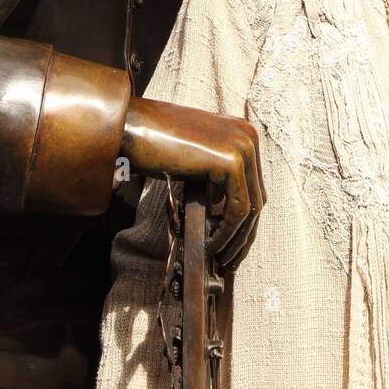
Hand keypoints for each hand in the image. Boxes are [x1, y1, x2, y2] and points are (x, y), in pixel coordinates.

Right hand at [122, 96, 264, 266]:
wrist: (132, 127)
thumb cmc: (155, 144)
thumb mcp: (196, 159)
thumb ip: (217, 177)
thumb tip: (226, 215)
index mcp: (242, 132)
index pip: (252, 186)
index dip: (245, 221)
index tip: (234, 246)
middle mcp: (248, 135)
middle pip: (256, 197)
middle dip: (244, 235)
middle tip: (230, 261)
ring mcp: (243, 146)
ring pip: (251, 207)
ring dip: (236, 239)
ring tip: (219, 258)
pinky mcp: (232, 161)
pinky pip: (238, 209)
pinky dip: (226, 232)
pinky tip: (210, 245)